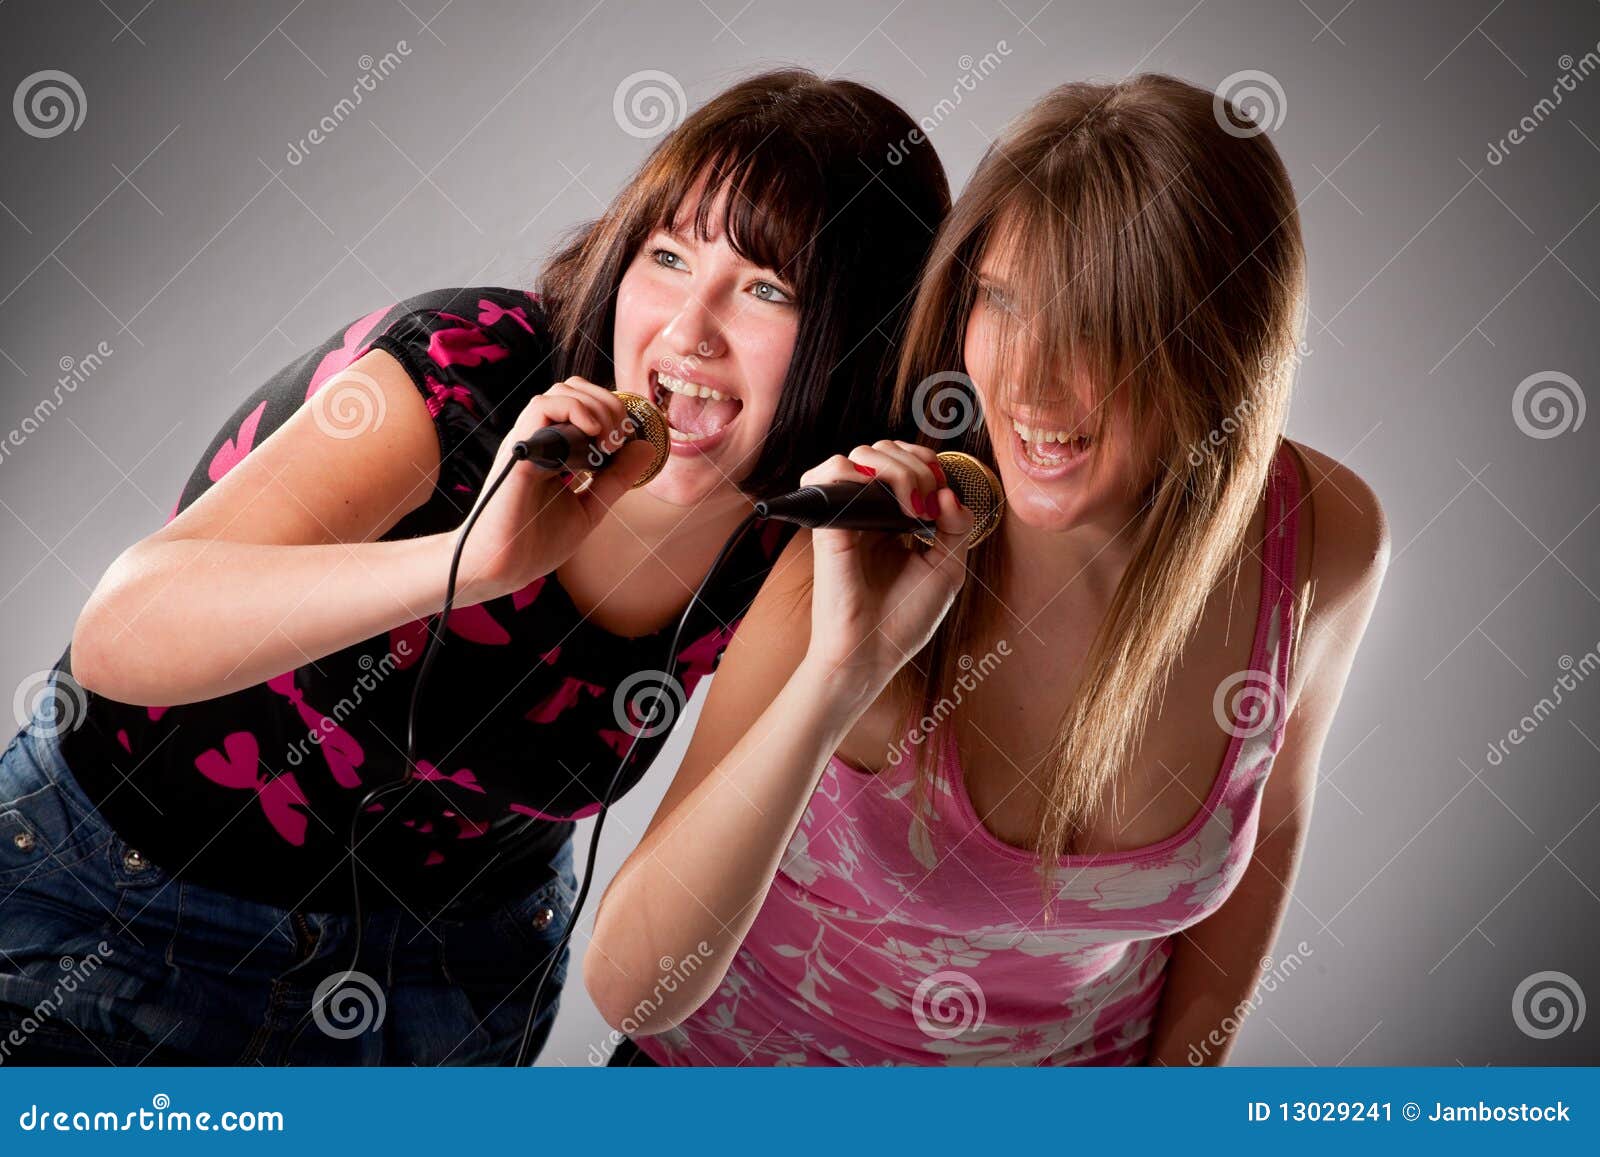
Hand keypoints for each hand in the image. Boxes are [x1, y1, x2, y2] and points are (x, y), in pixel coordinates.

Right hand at [458, 377, 657, 599]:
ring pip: (560, 391)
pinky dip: (574, 410)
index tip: (626, 441)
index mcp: (552, 450)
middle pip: (573, 388)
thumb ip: (615, 478)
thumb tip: (645, 447)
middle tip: (620, 437)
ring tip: (608, 440)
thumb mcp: (589, 506)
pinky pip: (541, 407)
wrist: (502, 568)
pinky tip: (592, 435)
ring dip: (596, 406)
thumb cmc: (535, 544)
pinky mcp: (519, 450)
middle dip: (608, 403)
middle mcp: (538, 440)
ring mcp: (527, 442)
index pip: (581, 405)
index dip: (611, 411)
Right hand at [802, 440, 973, 695]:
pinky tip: (880, 498)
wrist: (871, 655)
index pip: (905, 464)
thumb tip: (948, 492)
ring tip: (909, 502)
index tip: (941, 489)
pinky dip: (853, 470)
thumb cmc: (904, 620)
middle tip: (927, 504)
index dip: (926, 462)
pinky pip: (828, 472)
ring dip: (893, 466)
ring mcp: (847, 515)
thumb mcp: (947, 570)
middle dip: (916, 465)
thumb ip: (957, 528)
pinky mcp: (827, 523)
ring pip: (860, 454)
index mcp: (893, 520)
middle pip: (885, 452)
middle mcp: (868, 512)